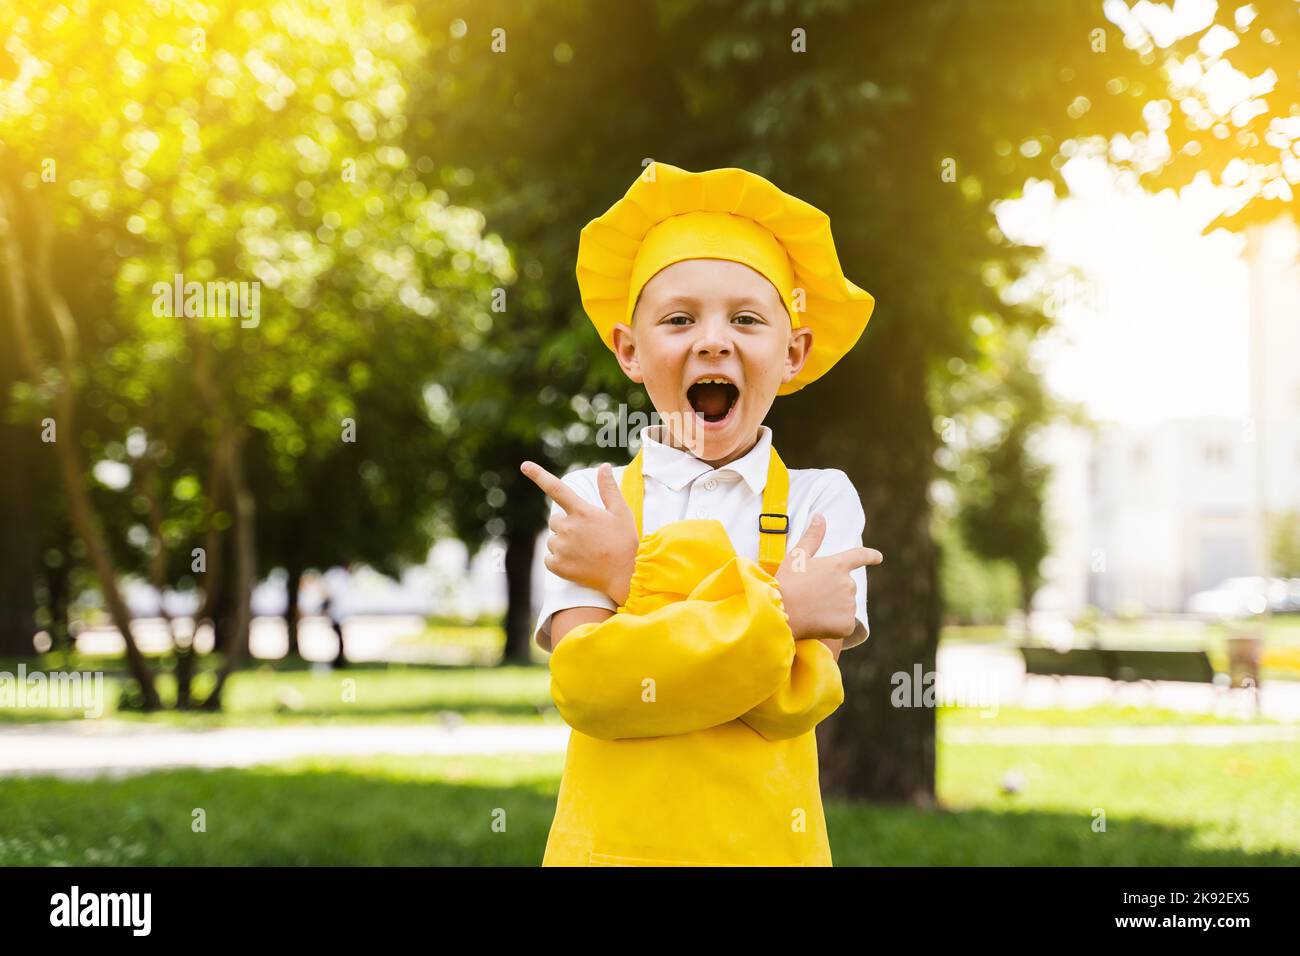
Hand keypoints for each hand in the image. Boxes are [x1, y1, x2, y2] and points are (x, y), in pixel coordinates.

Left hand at [521, 460, 639, 605]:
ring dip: (563, 543)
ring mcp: (561, 547)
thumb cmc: (625, 543)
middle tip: (586, 535)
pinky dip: (558, 560)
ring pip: (552, 540)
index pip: (556, 489)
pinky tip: (575, 563)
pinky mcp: (557, 565)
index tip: (524, 466)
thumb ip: (609, 489)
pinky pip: (549, 558)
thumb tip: (603, 466)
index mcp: (581, 511)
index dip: (539, 475)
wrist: (625, 576)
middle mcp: (568, 527)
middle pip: (555, 520)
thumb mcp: (622, 512)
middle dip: (566, 524)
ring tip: (584, 551)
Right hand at [774, 513, 881, 640]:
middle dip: (834, 590)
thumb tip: (820, 516)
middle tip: (812, 596)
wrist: (781, 612)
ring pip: (845, 606)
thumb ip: (812, 537)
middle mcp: (848, 583)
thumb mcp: (796, 557)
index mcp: (837, 565)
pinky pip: (844, 624)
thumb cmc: (787, 582)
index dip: (870, 556)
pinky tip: (818, 623)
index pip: (860, 556)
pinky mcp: (846, 624)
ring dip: (834, 608)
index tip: (878, 557)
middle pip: (847, 586)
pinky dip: (834, 625)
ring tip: (812, 610)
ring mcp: (849, 604)